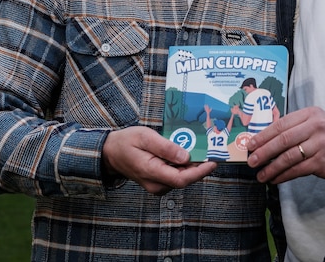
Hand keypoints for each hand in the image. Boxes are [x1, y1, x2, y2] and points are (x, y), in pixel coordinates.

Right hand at [102, 127, 217, 194]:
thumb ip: (165, 148)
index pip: (181, 179)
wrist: (111, 153)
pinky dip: (184, 167)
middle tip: (212, 151)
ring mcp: (156, 186)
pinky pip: (175, 176)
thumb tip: (186, 156)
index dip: (200, 172)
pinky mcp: (158, 183)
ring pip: (181, 179)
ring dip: (193, 166)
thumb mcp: (145, 137)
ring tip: (201, 150)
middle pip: (184, 180)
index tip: (213, 162)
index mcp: (151, 172)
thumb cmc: (127, 142)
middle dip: (200, 167)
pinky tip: (187, 154)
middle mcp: (155, 184)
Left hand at [244, 106, 324, 184]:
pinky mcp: (323, 161)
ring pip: (289, 156)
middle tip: (251, 161)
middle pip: (283, 140)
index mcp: (310, 114)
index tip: (250, 144)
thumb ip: (293, 128)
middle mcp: (316, 126)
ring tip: (260, 175)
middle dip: (263, 151)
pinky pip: (297, 169)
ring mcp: (321, 144)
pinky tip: (275, 179)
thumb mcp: (314, 124)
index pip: (281, 124)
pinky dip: (283, 175)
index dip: (263, 135)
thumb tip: (263, 141)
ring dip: (271, 168)